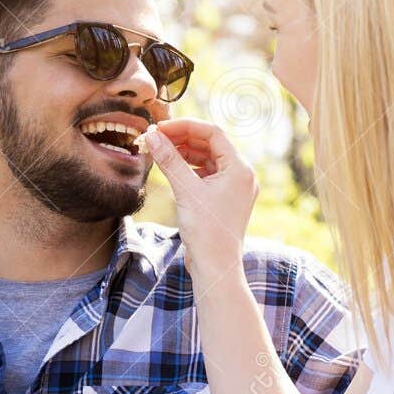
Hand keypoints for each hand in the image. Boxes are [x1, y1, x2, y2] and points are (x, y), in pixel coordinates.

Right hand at [142, 118, 257, 274]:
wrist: (216, 266)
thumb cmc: (207, 231)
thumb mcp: (186, 190)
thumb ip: (169, 160)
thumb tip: (152, 136)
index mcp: (239, 168)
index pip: (212, 133)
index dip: (185, 127)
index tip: (161, 127)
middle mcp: (241, 175)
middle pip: (209, 144)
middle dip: (181, 139)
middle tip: (155, 137)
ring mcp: (233, 187)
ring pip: (206, 159)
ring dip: (183, 153)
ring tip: (159, 151)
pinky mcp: (224, 198)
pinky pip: (206, 174)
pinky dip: (188, 168)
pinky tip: (170, 168)